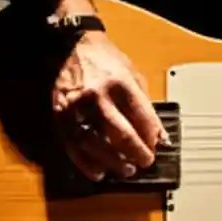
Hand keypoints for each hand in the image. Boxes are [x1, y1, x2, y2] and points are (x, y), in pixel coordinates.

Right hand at [51, 30, 166, 181]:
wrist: (73, 48)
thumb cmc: (106, 62)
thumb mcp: (134, 77)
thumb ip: (147, 107)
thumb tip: (160, 136)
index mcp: (120, 83)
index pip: (141, 116)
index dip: (152, 136)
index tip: (157, 146)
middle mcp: (98, 96)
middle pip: (121, 134)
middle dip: (136, 153)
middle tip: (145, 162)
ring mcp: (77, 108)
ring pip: (96, 144)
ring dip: (114, 162)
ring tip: (126, 169)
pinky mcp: (61, 117)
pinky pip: (73, 147)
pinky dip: (87, 164)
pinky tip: (99, 172)